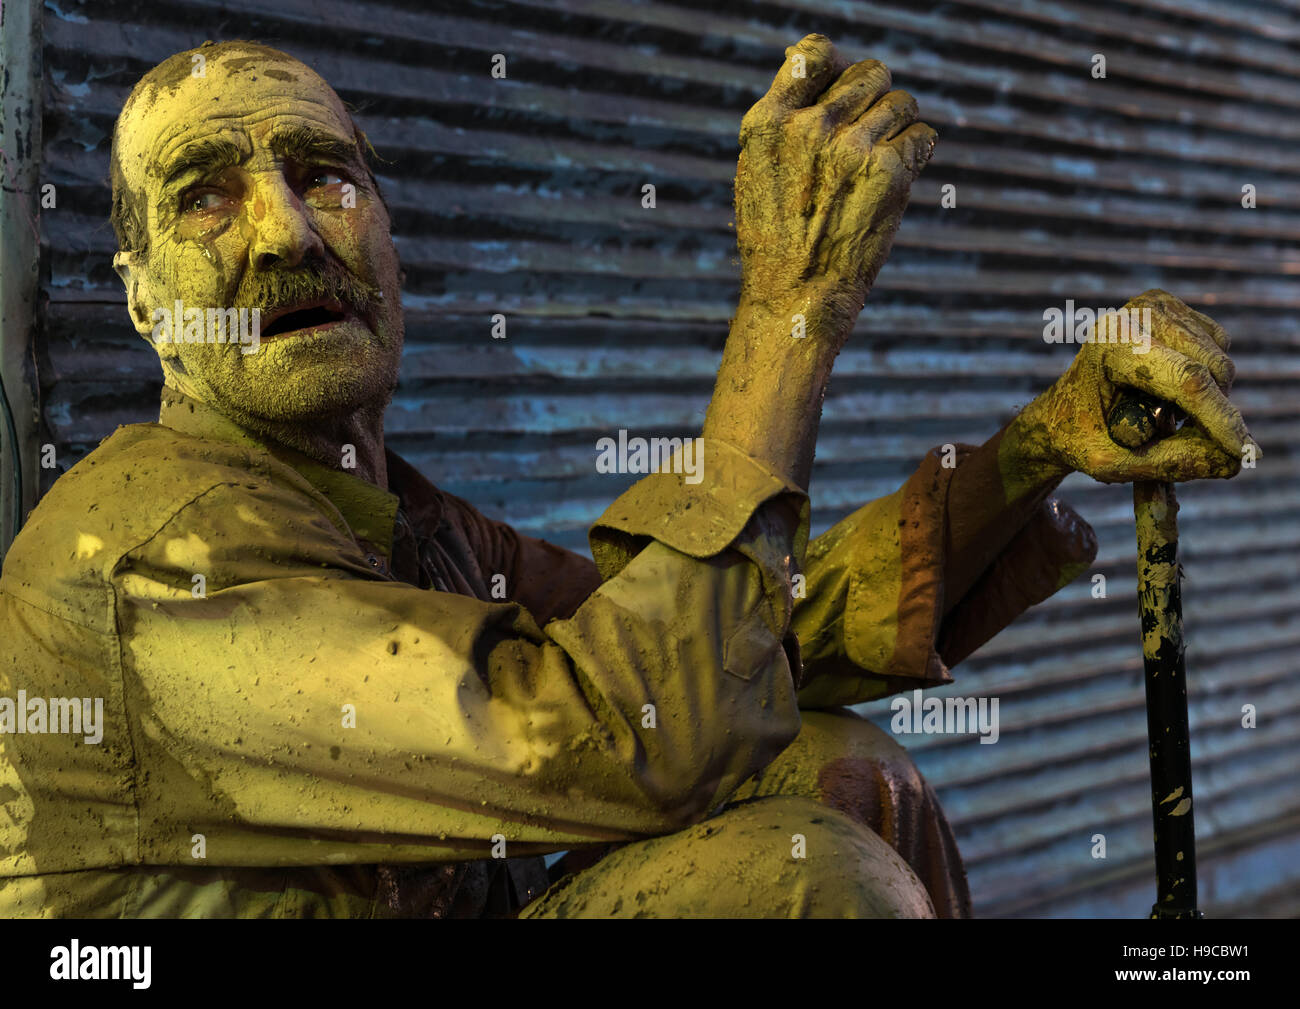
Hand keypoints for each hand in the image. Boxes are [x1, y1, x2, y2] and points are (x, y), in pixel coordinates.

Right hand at [734, 34, 936, 339]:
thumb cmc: (775, 241)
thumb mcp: (757, 173)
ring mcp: (851, 148)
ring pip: (903, 101)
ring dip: (900, 126)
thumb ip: (783, 120)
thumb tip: (808, 59)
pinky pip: (923, 134)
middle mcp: (809, 128)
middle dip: (877, 99)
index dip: (837, 66)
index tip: (843, 90)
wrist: (795, 298)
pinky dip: (918, 152)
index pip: (815, 54)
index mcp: (768, 123)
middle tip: (870, 134)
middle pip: (870, 73)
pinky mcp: (888, 171)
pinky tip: (897, 178)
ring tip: (883, 161)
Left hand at [1010, 289, 1257, 484]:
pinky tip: (1167, 389)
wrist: (1061, 411)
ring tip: (1158, 411)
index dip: (1220, 418)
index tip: (1246, 453)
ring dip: (1204, 398)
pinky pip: (1219, 348)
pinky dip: (1206, 378)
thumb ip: (1171, 463)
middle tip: (1170, 435)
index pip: (1186, 381)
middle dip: (1210, 413)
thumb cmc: (1080, 438)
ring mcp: (1153, 305)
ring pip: (1220, 361)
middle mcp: (1134, 315)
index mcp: (1111, 347)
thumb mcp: (1112, 464)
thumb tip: (1236, 461)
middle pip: (1211, 369)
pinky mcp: (1170, 307)